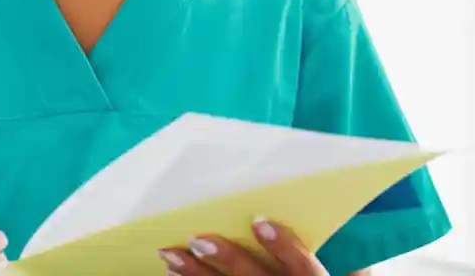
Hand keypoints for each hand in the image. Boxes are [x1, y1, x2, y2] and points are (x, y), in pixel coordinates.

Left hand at [158, 218, 329, 274]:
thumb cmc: (285, 266)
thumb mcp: (298, 261)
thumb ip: (283, 243)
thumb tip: (251, 206)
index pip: (303, 266)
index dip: (283, 245)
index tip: (260, 222)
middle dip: (227, 259)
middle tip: (197, 240)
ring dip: (195, 273)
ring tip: (171, 254)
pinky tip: (173, 272)